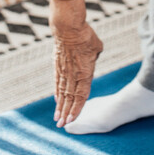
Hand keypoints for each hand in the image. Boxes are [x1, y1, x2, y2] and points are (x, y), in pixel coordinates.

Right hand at [51, 0, 103, 126]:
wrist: (68, 28)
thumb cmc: (86, 36)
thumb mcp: (97, 48)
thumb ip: (94, 58)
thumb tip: (92, 59)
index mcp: (85, 74)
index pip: (81, 96)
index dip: (77, 110)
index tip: (72, 120)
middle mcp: (73, 76)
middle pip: (70, 99)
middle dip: (66, 113)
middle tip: (62, 126)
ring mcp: (63, 72)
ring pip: (62, 93)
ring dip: (59, 106)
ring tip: (57, 118)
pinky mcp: (57, 65)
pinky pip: (57, 82)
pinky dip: (57, 92)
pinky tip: (56, 99)